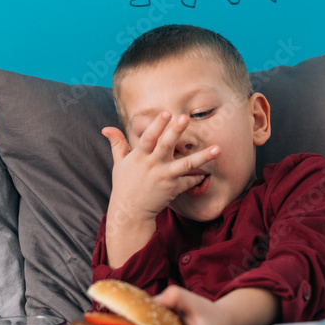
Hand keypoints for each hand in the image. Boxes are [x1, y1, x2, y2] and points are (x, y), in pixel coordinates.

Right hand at [102, 112, 219, 224]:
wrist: (129, 212)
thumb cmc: (124, 186)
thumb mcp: (119, 164)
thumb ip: (117, 144)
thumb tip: (106, 128)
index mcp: (139, 157)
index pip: (148, 138)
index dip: (157, 125)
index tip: (166, 112)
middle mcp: (152, 166)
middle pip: (166, 145)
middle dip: (175, 131)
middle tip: (185, 118)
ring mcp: (164, 178)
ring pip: (186, 165)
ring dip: (203, 157)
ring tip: (218, 148)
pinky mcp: (173, 190)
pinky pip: (189, 182)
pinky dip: (198, 178)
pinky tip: (206, 173)